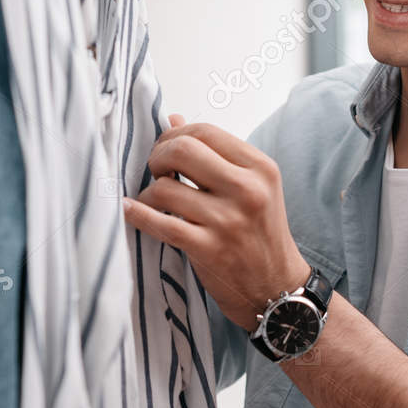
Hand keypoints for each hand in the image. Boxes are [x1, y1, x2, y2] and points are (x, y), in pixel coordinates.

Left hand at [122, 113, 310, 331]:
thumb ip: (215, 154)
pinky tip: (130, 209)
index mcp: (260, 168)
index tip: (166, 150)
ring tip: (153, 201)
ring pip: (166, 188)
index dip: (175, 135)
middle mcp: (248, 190)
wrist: (277, 288)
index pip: (205, 131)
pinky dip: (138, 214)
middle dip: (158, 157)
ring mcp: (229, 221)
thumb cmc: (260, 234)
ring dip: (149, 193)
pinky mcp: (210, 250)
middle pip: (183, 150)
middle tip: (156, 171)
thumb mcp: (252, 188)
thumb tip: (172, 119)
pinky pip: (161, 223)